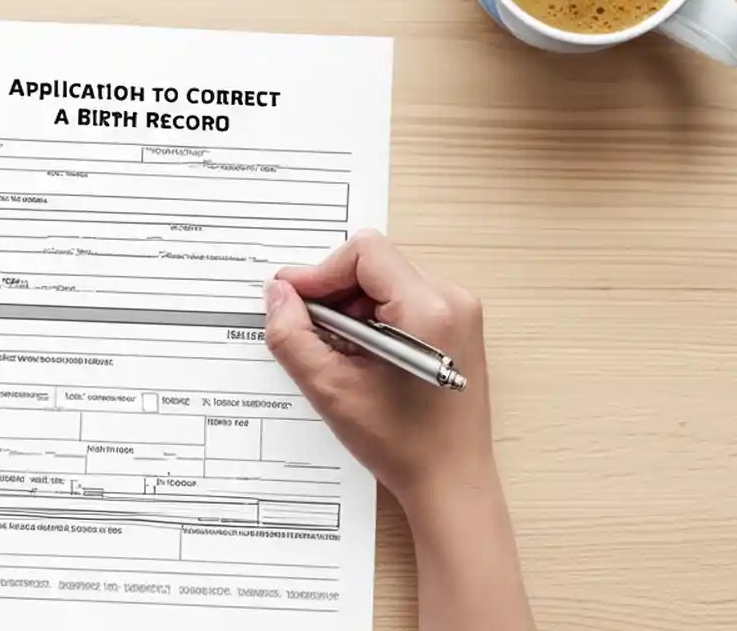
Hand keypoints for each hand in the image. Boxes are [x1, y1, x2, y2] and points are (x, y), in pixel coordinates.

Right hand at [264, 230, 493, 509]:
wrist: (451, 484)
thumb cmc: (404, 445)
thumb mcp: (331, 389)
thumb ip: (292, 335)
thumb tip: (277, 295)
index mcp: (428, 308)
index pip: (364, 252)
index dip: (320, 273)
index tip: (293, 301)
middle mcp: (452, 301)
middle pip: (375, 265)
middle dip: (334, 294)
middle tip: (311, 333)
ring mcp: (459, 313)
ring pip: (386, 282)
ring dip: (352, 309)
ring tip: (338, 353)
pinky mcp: (457, 327)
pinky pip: (404, 301)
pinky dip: (373, 320)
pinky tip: (360, 357)